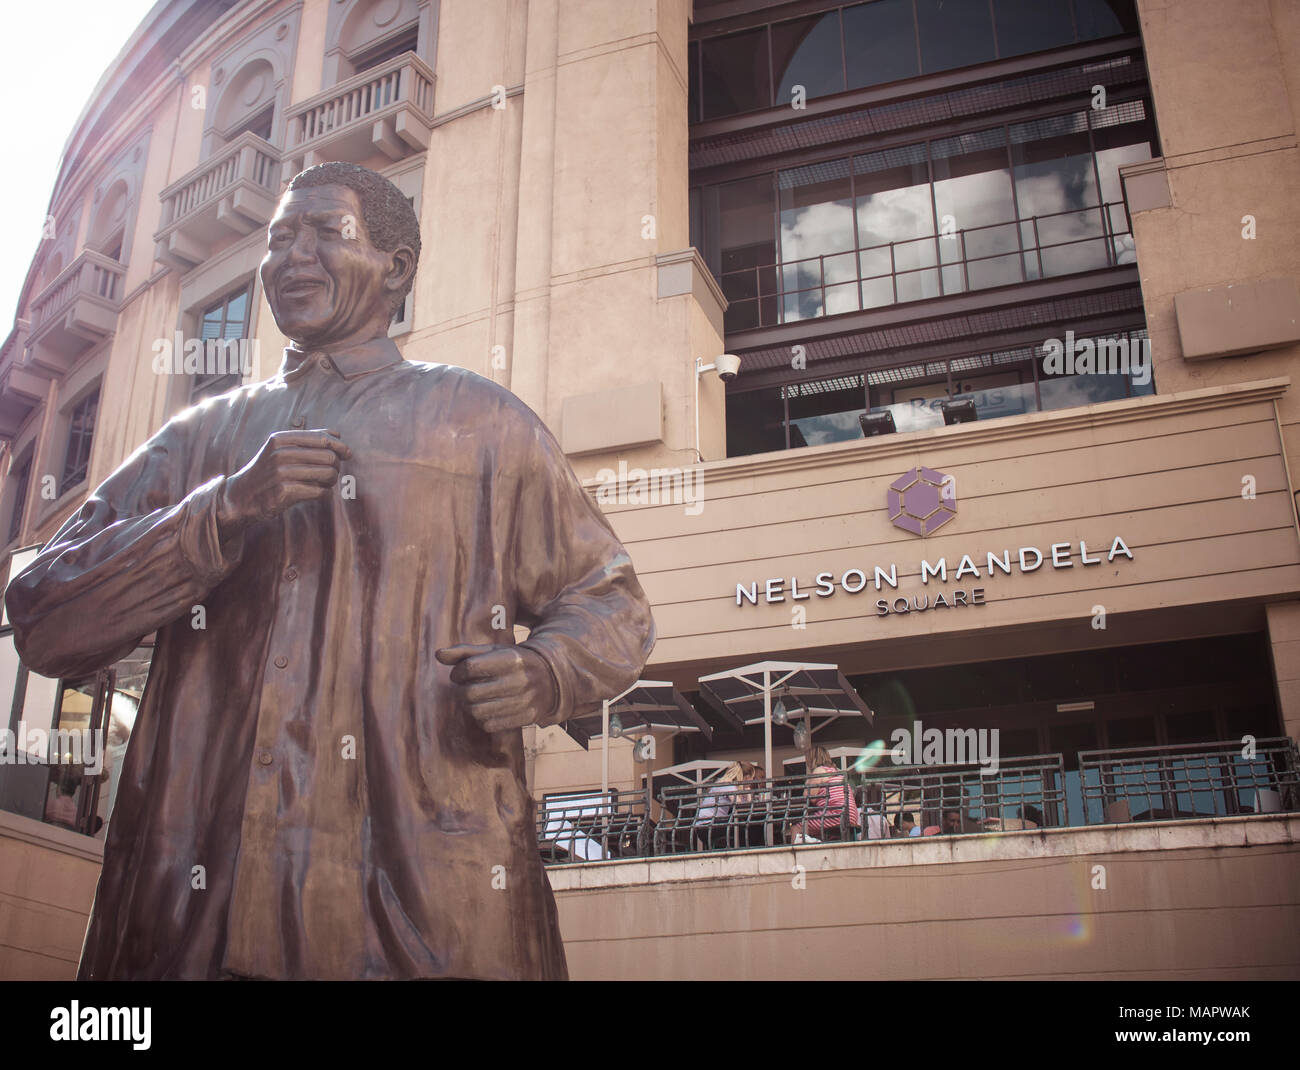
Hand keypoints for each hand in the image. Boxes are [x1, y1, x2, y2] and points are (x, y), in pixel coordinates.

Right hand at [217, 429, 351, 538]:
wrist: (242, 495)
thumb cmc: (268, 471)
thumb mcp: (280, 449)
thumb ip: (306, 440)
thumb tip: (337, 434)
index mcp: (281, 439)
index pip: (323, 438)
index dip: (340, 446)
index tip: (347, 454)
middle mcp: (281, 453)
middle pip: (329, 456)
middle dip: (337, 466)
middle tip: (332, 472)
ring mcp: (282, 472)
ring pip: (328, 474)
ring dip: (332, 480)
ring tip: (325, 482)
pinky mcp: (285, 491)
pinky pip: (320, 491)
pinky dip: (324, 493)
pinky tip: (318, 492)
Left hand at [436, 644, 558, 732]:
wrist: (552, 678)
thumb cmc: (514, 662)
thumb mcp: (494, 652)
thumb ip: (465, 652)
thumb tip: (438, 655)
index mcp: (511, 659)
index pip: (470, 667)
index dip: (458, 672)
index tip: (460, 673)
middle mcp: (520, 680)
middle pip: (471, 692)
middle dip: (463, 691)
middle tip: (467, 687)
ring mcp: (524, 700)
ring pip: (477, 711)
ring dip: (471, 706)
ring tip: (476, 699)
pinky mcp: (526, 717)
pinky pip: (489, 725)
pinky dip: (483, 719)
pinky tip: (488, 709)